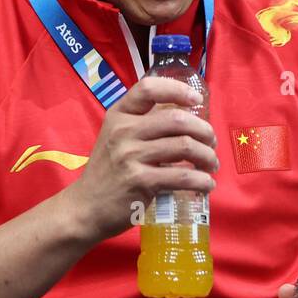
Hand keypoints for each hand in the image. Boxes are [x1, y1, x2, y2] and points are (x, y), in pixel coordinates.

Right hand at [62, 76, 218, 243]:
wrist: (85, 208)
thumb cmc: (109, 171)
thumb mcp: (117, 137)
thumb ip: (144, 123)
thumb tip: (188, 115)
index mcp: (119, 115)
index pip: (148, 89)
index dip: (177, 89)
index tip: (197, 99)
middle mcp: (123, 131)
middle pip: (177, 119)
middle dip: (204, 130)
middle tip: (212, 142)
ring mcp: (131, 156)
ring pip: (184, 146)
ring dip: (207, 156)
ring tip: (211, 164)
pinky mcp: (140, 181)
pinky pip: (182, 176)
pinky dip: (202, 180)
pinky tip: (206, 184)